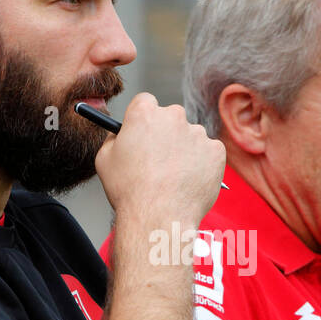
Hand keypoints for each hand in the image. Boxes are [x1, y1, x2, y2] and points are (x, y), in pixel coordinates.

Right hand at [95, 92, 224, 226]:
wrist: (158, 217)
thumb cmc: (129, 191)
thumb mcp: (104, 159)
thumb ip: (114, 138)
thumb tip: (120, 135)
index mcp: (144, 113)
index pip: (145, 102)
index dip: (143, 120)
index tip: (143, 132)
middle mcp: (173, 116)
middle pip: (171, 118)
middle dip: (166, 134)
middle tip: (159, 160)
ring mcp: (197, 133)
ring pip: (191, 137)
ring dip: (185, 150)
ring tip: (173, 178)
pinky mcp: (215, 151)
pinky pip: (208, 153)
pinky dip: (202, 164)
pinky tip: (188, 181)